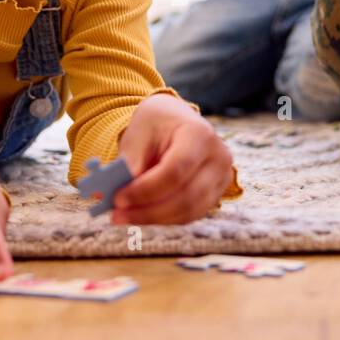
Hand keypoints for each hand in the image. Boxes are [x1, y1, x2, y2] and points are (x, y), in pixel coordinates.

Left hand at [111, 94, 234, 224]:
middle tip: (117, 214)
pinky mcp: (215, 194)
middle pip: (186, 197)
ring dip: (153, 218)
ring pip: (189, 211)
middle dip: (148, 211)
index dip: (146, 190)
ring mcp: (221, 178)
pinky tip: (141, 215)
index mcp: (200, 135)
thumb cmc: (158, 123)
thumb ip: (131, 161)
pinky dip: (163, 218)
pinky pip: (189, 215)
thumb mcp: (140, 131)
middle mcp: (218, 158)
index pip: (175, 171)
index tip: (118, 199)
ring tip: (124, 216)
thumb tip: (118, 194)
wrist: (177, 120)